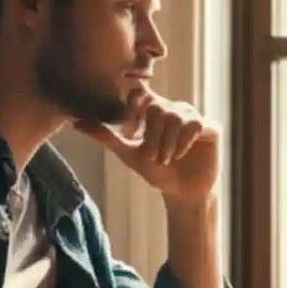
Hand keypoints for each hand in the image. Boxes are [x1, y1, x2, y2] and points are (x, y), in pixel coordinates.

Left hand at [75, 91, 220, 203]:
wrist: (182, 193)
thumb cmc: (157, 172)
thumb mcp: (128, 154)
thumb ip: (106, 136)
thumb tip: (76, 123)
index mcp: (154, 110)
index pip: (142, 94)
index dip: (135, 108)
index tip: (132, 132)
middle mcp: (174, 109)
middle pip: (157, 108)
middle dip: (152, 136)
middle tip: (153, 157)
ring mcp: (193, 117)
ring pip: (175, 116)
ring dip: (167, 142)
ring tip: (166, 158)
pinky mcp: (210, 128)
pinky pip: (194, 124)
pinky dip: (183, 141)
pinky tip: (180, 154)